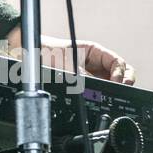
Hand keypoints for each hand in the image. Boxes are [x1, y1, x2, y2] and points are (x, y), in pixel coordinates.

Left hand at [1, 25, 135, 85]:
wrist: (27, 55)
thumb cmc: (45, 51)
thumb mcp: (66, 63)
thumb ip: (82, 76)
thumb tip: (94, 87)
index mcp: (94, 52)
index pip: (117, 62)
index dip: (122, 73)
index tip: (120, 82)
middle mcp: (94, 64)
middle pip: (119, 74)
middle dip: (124, 82)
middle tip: (123, 90)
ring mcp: (89, 75)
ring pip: (110, 85)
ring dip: (112, 91)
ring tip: (110, 98)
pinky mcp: (82, 85)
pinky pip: (96, 92)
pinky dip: (100, 97)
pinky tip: (99, 101)